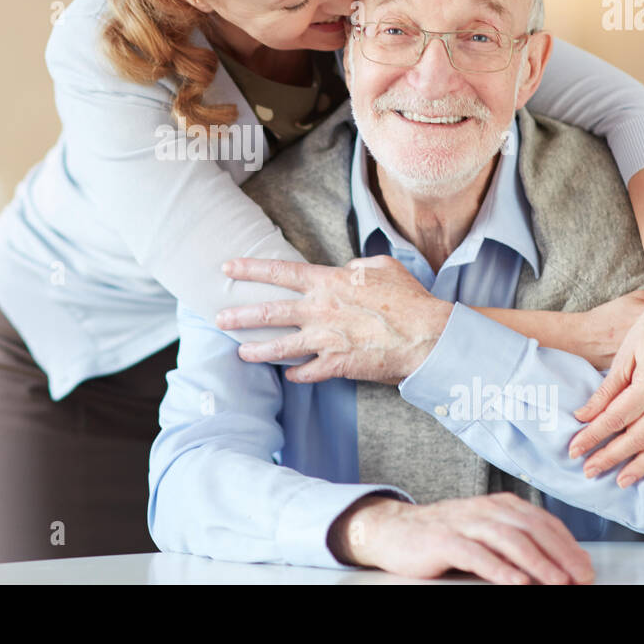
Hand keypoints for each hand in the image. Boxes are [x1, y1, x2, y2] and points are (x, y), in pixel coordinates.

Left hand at [215, 254, 451, 384]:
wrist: (426, 336)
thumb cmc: (408, 299)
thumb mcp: (382, 267)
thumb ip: (357, 266)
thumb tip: (346, 270)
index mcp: (329, 283)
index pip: (280, 272)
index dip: (251, 269)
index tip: (227, 268)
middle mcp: (320, 310)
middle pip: (270, 312)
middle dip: (240, 315)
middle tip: (218, 318)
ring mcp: (326, 340)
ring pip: (280, 347)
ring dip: (257, 350)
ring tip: (240, 352)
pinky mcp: (337, 365)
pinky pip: (308, 372)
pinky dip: (297, 374)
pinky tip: (289, 376)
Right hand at [330, 494, 594, 583]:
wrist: (393, 530)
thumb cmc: (443, 535)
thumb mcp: (483, 531)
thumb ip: (514, 540)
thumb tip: (556, 562)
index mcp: (498, 504)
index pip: (542, 521)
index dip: (568, 544)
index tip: (586, 566)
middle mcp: (484, 509)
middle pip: (531, 528)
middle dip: (560, 555)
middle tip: (581, 577)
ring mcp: (463, 522)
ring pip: (508, 538)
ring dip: (537, 562)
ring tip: (557, 582)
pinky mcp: (443, 540)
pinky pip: (475, 553)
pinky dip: (499, 568)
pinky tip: (516, 582)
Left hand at [569, 290, 643, 487]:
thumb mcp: (624, 356)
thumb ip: (606, 391)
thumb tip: (583, 417)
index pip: (614, 419)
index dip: (592, 436)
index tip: (574, 449)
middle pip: (637, 437)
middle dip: (611, 457)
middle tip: (589, 471)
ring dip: (643, 465)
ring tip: (623, 481)